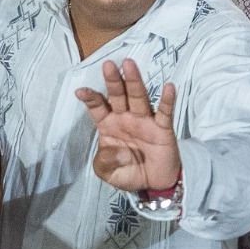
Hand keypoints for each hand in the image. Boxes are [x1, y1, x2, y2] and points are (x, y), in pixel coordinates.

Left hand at [76, 58, 180, 192]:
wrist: (154, 183)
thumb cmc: (127, 172)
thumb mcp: (107, 172)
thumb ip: (105, 162)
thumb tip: (118, 151)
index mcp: (109, 126)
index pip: (98, 108)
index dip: (90, 98)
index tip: (80, 91)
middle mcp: (126, 118)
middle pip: (118, 95)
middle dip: (113, 80)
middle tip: (108, 65)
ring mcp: (145, 121)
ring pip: (139, 97)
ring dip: (134, 81)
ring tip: (129, 65)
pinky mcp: (162, 128)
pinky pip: (164, 112)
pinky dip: (167, 100)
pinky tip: (168, 87)